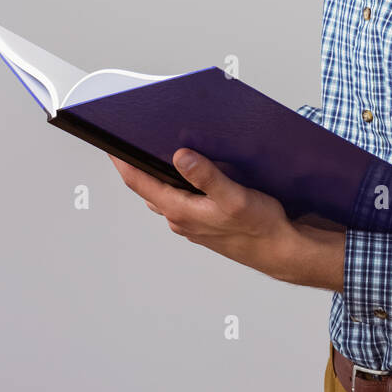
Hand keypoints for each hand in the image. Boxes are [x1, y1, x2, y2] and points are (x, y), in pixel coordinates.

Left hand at [108, 149, 345, 290]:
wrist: (280, 250)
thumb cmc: (260, 228)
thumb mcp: (234, 197)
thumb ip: (205, 176)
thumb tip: (180, 157)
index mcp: (181, 211)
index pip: (140, 183)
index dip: (123, 163)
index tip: (111, 145)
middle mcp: (181, 218)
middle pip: (149, 187)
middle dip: (139, 166)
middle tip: (135, 142)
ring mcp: (192, 222)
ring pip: (166, 193)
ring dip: (160, 175)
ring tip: (162, 152)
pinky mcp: (205, 222)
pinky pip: (183, 199)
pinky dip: (180, 184)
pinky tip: (194, 173)